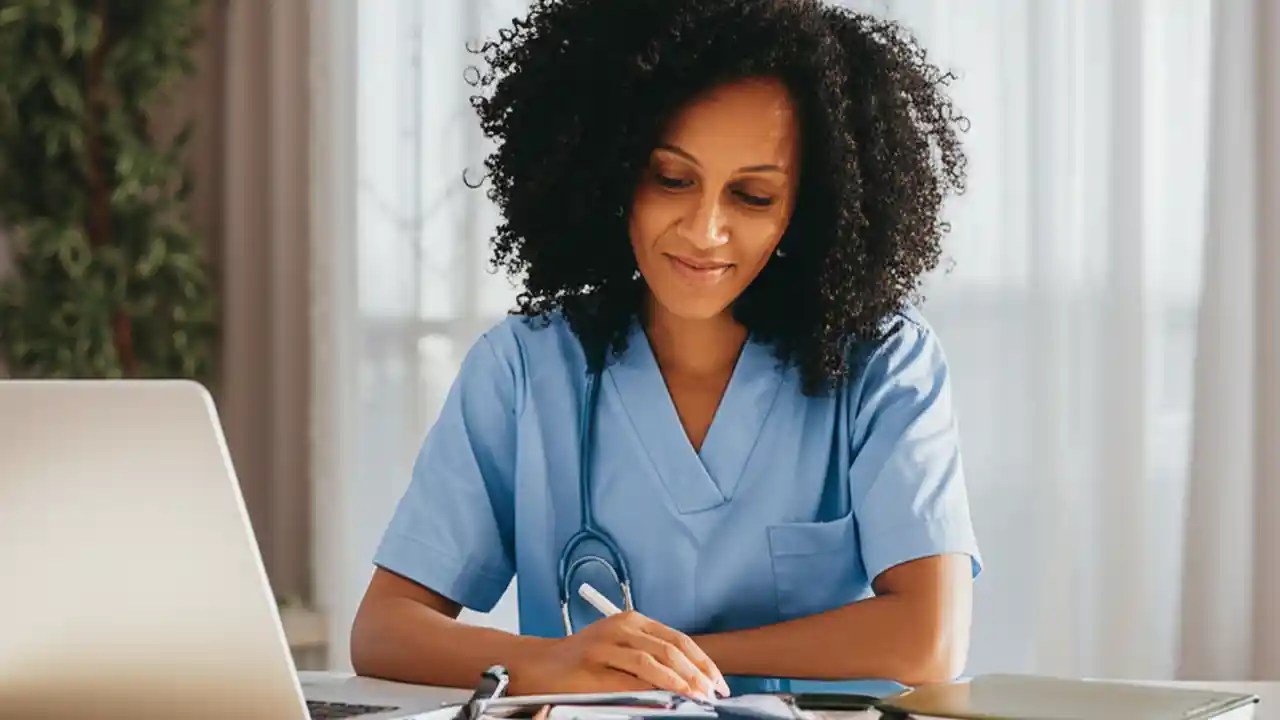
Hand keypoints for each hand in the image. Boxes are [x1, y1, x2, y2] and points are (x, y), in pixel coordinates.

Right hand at [511, 611, 729, 699]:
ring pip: (651, 662)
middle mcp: (620, 627)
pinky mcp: (590, 665)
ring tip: (695, 696)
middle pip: (670, 649)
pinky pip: (627, 679)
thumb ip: (651, 656)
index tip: (718, 682)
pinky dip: (650, 689)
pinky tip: (665, 698)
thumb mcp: (622, 648)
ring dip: (678, 682)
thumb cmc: (584, 659)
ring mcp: (604, 644)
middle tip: (712, 693)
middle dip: (696, 673)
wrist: (540, 664)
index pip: (678, 639)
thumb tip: (692, 679)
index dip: (702, 661)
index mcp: (632, 620)